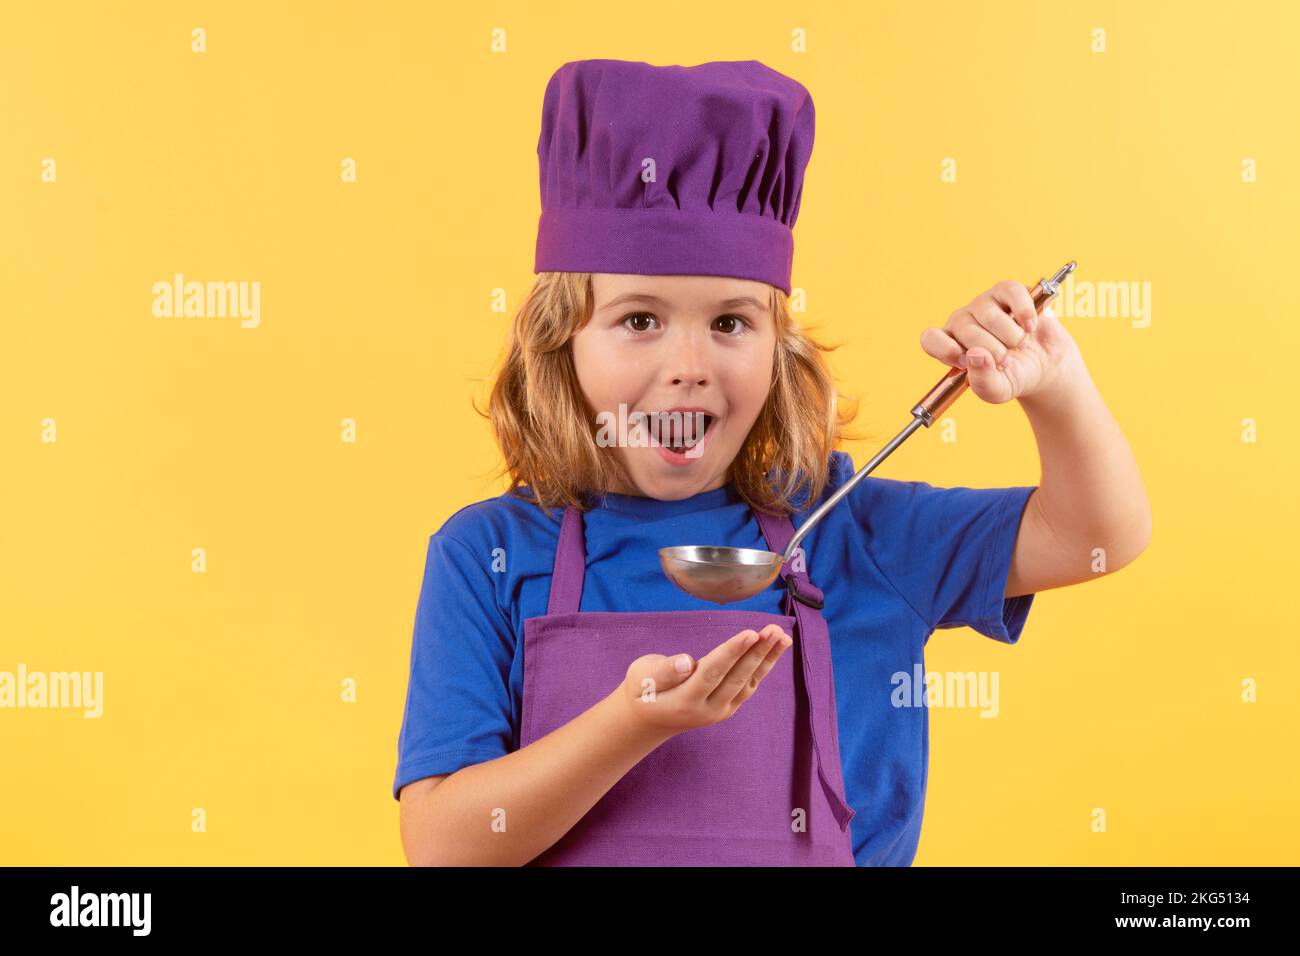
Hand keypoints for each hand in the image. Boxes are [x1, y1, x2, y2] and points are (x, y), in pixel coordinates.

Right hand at [615, 624, 792, 735]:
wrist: (650, 719)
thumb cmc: (643, 690)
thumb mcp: (641, 677)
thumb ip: (663, 671)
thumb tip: (687, 662)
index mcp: (685, 700)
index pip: (713, 672)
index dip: (732, 652)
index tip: (751, 633)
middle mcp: (708, 709)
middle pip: (737, 678)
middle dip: (758, 653)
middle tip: (774, 630)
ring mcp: (721, 710)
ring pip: (748, 682)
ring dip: (767, 658)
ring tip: (783, 636)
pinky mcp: (729, 706)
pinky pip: (749, 684)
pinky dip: (764, 666)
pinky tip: (774, 649)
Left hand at [920, 279, 1083, 403]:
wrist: (1045, 364)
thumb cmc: (1013, 376)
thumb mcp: (997, 390)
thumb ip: (982, 380)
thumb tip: (976, 355)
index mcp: (951, 345)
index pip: (930, 339)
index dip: (946, 350)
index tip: (966, 363)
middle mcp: (962, 322)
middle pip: (965, 330)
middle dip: (992, 351)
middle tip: (1007, 362)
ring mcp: (984, 304)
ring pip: (989, 315)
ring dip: (1011, 337)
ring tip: (1020, 345)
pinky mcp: (1008, 291)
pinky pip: (1012, 292)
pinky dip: (1024, 313)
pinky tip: (1030, 327)